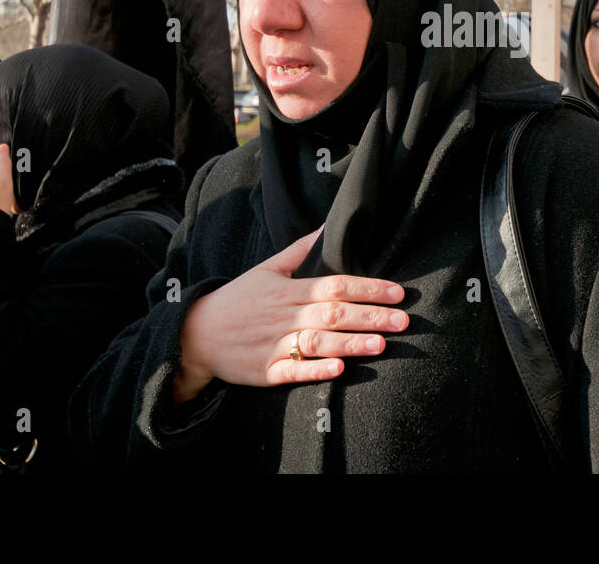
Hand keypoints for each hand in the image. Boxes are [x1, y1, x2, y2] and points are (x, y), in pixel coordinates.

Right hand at [174, 227, 408, 403]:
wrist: (195, 334)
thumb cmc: (237, 299)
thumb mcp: (266, 268)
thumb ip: (300, 251)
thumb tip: (328, 227)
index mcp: (288, 289)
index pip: (335, 284)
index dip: (368, 288)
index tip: (397, 293)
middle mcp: (285, 316)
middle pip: (332, 313)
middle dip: (370, 316)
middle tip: (403, 320)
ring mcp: (274, 344)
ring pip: (318, 343)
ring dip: (350, 343)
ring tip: (382, 344)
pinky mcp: (265, 371)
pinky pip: (292, 371)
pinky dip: (315, 371)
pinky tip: (338, 369)